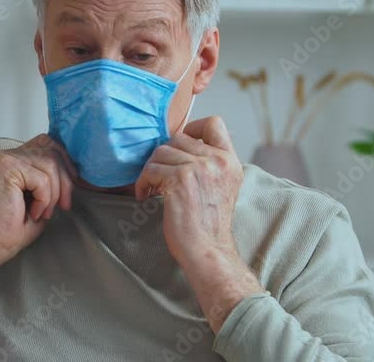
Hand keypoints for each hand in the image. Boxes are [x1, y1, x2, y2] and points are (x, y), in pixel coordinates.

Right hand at [0, 134, 76, 282]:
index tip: (71, 185)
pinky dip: (44, 199)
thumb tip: (74, 169)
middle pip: (52, 152)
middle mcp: (6, 154)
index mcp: (13, 157)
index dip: (64, 161)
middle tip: (63, 205)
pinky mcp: (6, 168)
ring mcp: (4, 158)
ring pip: (50, 164)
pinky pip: (41, 179)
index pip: (47, 142)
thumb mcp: (41, 195)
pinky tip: (33, 212)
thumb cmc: (14, 225)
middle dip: (65, 181)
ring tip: (44, 211)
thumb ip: (50, 175)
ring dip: (54, 193)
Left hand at [134, 116, 262, 331]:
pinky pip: (151, 169)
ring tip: (153, 189)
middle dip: (163, 157)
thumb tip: (179, 145)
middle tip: (159, 178)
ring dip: (151, 171)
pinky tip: (147, 197)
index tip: (179, 143)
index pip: (214, 123)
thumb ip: (209, 163)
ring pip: (160, 152)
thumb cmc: (207, 224)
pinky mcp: (180, 179)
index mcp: (230, 161)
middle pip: (177, 138)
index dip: (192, 126)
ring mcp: (200, 168)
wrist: (206, 250)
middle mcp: (217, 161)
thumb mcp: (220, 186)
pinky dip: (143, 183)